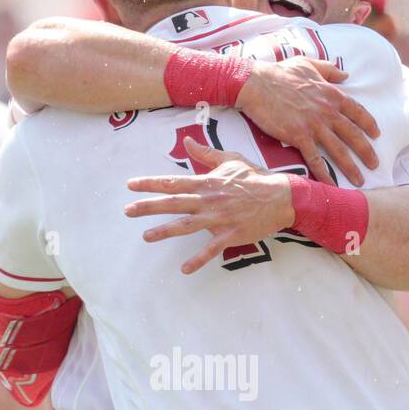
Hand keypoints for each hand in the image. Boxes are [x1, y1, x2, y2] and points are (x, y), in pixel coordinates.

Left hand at [127, 139, 294, 273]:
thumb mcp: (230, 160)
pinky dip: (198, 260)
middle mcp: (209, 200)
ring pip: (187, 226)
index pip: (173, 182)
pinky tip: (184, 269)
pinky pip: (211, 249)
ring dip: (165, 231)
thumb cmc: (255, 178)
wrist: (281, 196)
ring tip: (146, 236)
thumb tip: (187, 140)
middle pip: (174, 203)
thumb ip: (205, 154)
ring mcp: (219, 218)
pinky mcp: (231, 234)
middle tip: (127, 211)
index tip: (131, 185)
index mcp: (207, 182)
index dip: (150, 183)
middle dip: (149, 206)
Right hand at [235, 57, 378, 185]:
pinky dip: (324, 173)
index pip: (357, 111)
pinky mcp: (299, 136)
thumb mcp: (308, 64)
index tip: (376, 134)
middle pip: (353, 134)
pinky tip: (330, 185)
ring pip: (338, 150)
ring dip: (351, 167)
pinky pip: (315, 158)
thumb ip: (329, 70)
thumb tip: (345, 75)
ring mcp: (314, 125)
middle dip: (367, 151)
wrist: (257, 84)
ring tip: (360, 180)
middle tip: (375, 164)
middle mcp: (327, 111)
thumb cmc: (280, 73)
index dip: (369, 123)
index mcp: (331, 94)